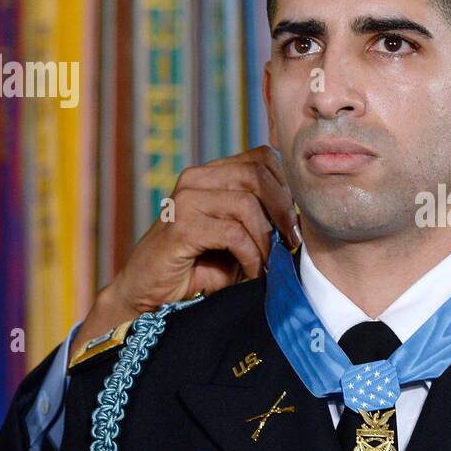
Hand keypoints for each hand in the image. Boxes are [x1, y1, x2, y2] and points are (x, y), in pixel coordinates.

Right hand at [71, 147, 296, 359]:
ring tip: (266, 263)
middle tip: (289, 243)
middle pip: (258, 175)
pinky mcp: (180, 227)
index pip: (262, 157)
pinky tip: (250, 271)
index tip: (293, 222)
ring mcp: (185, 200)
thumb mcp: (238, 235)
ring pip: (247, 204)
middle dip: (282, 211)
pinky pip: (232, 233)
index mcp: (212, 173)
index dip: (286, 188)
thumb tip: (301, 215)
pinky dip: (250, 256)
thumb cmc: (199, 267)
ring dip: (265, 240)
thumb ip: (261, 216)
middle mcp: (197, 178)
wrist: (150, 294)